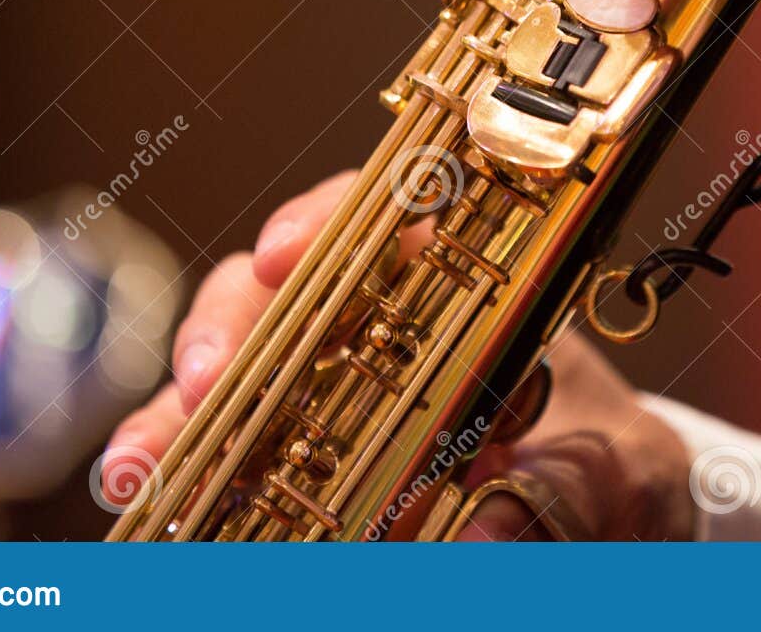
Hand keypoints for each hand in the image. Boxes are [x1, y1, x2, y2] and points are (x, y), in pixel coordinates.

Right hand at [103, 172, 695, 540]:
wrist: (619, 528)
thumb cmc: (619, 474)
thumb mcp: (620, 479)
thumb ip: (563, 500)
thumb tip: (477, 540)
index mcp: (473, 294)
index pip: (390, 220)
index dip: (328, 221)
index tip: (286, 253)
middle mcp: (391, 332)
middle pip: (286, 294)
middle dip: (227, 325)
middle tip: (199, 380)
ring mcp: (341, 397)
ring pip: (240, 377)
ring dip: (180, 413)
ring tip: (140, 469)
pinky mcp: (312, 465)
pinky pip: (239, 458)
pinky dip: (194, 477)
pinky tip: (155, 506)